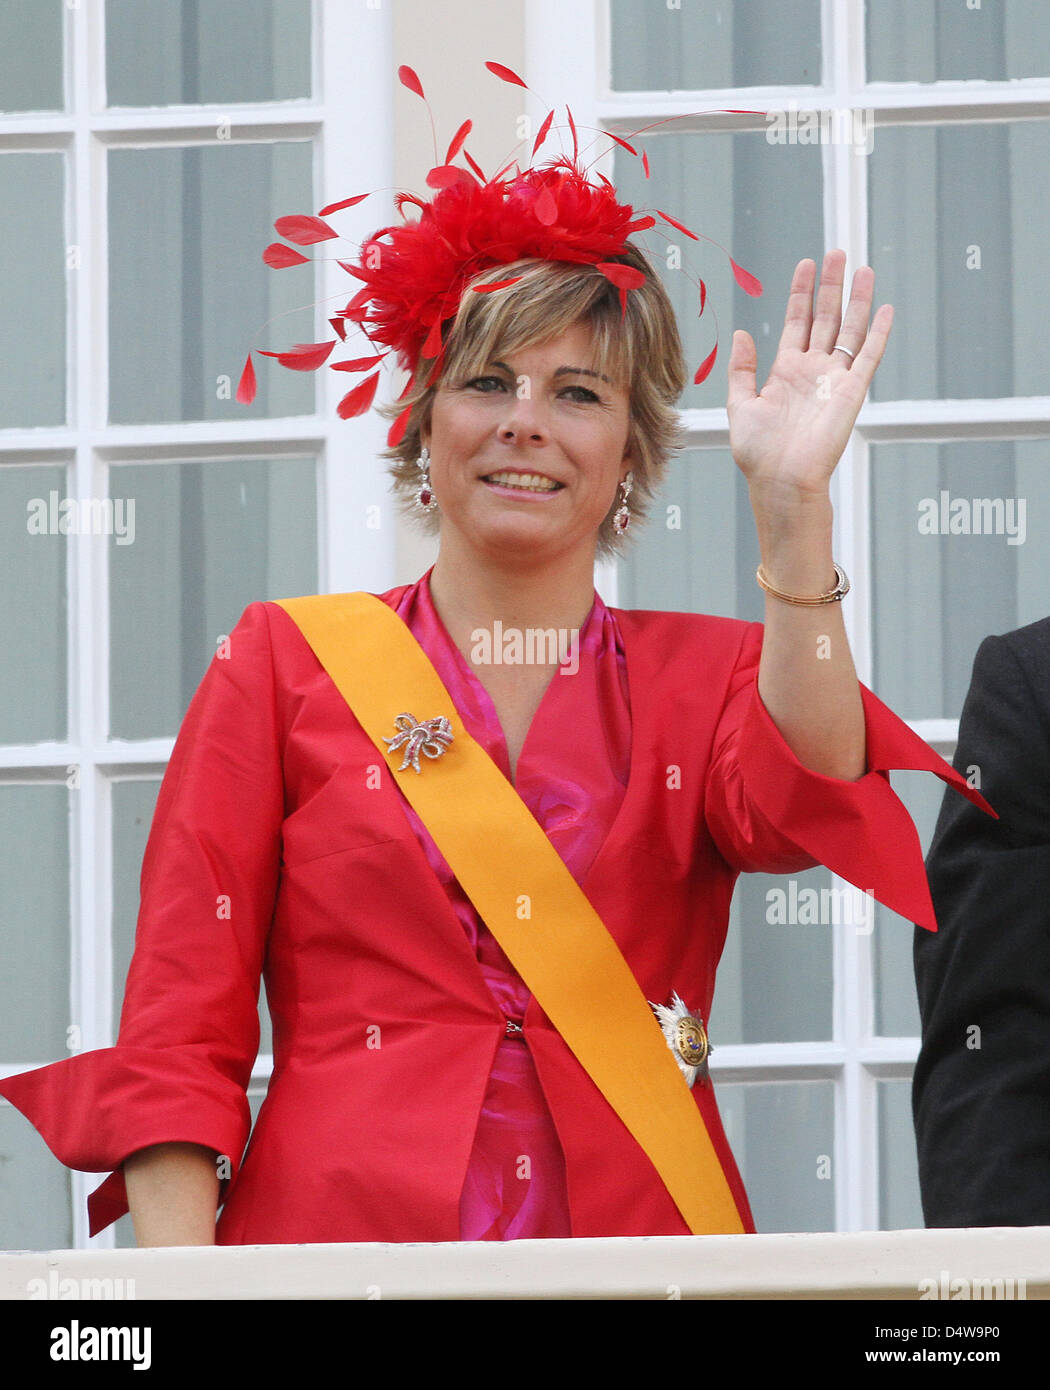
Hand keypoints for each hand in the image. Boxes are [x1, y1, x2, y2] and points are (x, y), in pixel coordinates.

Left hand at [726, 250, 892, 502]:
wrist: (780, 480)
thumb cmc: (759, 454)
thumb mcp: (740, 405)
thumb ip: (742, 369)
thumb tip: (742, 332)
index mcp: (785, 372)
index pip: (797, 322)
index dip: (802, 292)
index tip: (806, 264)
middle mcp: (812, 372)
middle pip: (825, 318)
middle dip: (831, 285)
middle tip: (838, 253)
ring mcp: (833, 380)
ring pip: (849, 330)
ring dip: (856, 300)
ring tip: (863, 268)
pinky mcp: (851, 393)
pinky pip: (868, 357)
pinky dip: (877, 333)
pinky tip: (884, 309)